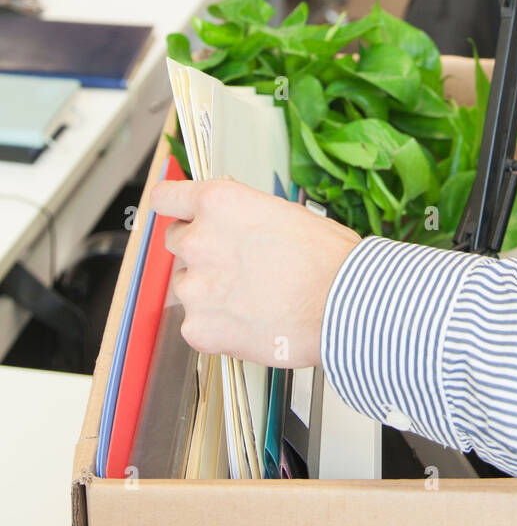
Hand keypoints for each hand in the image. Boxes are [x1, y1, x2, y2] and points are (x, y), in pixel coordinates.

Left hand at [151, 177, 361, 366]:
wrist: (343, 305)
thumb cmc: (326, 258)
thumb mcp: (283, 211)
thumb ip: (241, 209)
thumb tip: (225, 210)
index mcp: (217, 203)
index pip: (165, 197)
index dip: (176, 207)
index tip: (181, 215)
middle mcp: (198, 241)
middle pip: (176, 241)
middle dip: (200, 250)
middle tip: (235, 263)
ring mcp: (195, 287)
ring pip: (185, 285)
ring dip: (207, 289)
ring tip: (249, 297)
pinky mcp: (198, 327)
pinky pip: (195, 323)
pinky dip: (216, 325)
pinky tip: (249, 321)